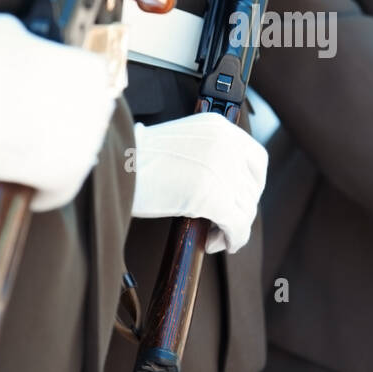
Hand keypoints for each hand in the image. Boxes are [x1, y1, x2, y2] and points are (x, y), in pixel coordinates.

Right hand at [0, 14, 118, 211]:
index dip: (59, 103)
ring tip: (22, 164)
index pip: (82, 93)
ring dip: (50, 162)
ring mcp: (88, 141)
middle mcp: (98, 105)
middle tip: (27, 136)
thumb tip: (15, 40)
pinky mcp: (68, 173)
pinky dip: (44, 194)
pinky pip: (59, 191)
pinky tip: (29, 194)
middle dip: (57, 132)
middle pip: (79, 127)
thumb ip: (22, 38)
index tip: (39, 109)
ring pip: (71, 158)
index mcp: (90, 71)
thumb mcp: (6, 30)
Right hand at [130, 111, 267, 253]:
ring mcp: (222, 169)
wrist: (115, 166)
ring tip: (214, 235)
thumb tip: (227, 187)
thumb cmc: (137, 159)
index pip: (257, 159)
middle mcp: (226, 144)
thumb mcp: (182, 141)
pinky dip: (233, 239)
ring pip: (246, 209)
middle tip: (222, 225)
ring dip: (233, 228)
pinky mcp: (213, 196)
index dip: (253, 185)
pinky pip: (238, 225)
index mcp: (219, 127)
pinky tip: (218, 244)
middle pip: (251, 189)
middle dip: (240, 211)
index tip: (242, 199)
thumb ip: (208, 154)